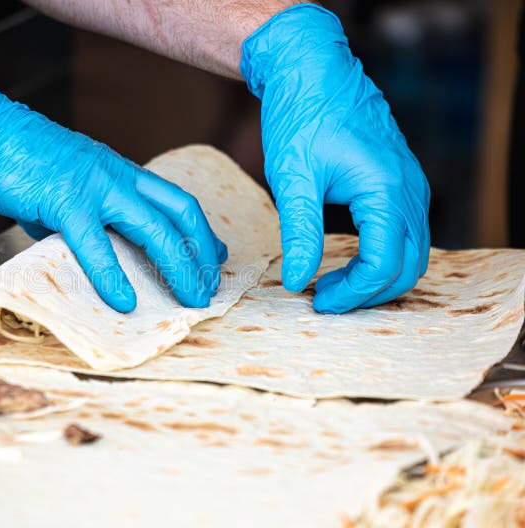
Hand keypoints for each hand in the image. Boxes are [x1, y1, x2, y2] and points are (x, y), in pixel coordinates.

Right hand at [0, 66, 226, 312]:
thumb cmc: (10, 159)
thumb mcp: (58, 187)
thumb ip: (77, 217)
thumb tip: (82, 251)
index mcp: (115, 170)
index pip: (172, 199)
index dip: (199, 230)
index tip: (214, 254)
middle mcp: (115, 174)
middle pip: (179, 212)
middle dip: (201, 252)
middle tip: (209, 287)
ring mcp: (94, 185)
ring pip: (154, 228)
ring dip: (178, 266)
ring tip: (190, 299)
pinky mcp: (64, 200)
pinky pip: (96, 244)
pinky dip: (113, 275)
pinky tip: (124, 300)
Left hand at [240, 4, 429, 313]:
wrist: (312, 68)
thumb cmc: (301, 115)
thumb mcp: (293, 177)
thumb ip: (299, 232)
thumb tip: (297, 279)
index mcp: (384, 188)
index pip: (384, 263)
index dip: (353, 293)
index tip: (317, 302)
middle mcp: (408, 188)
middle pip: (408, 265)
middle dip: (369, 292)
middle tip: (324, 298)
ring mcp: (410, 183)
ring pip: (413, 251)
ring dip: (378, 277)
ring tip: (333, 283)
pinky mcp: (401, 180)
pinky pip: (407, 231)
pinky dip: (384, 255)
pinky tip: (348, 258)